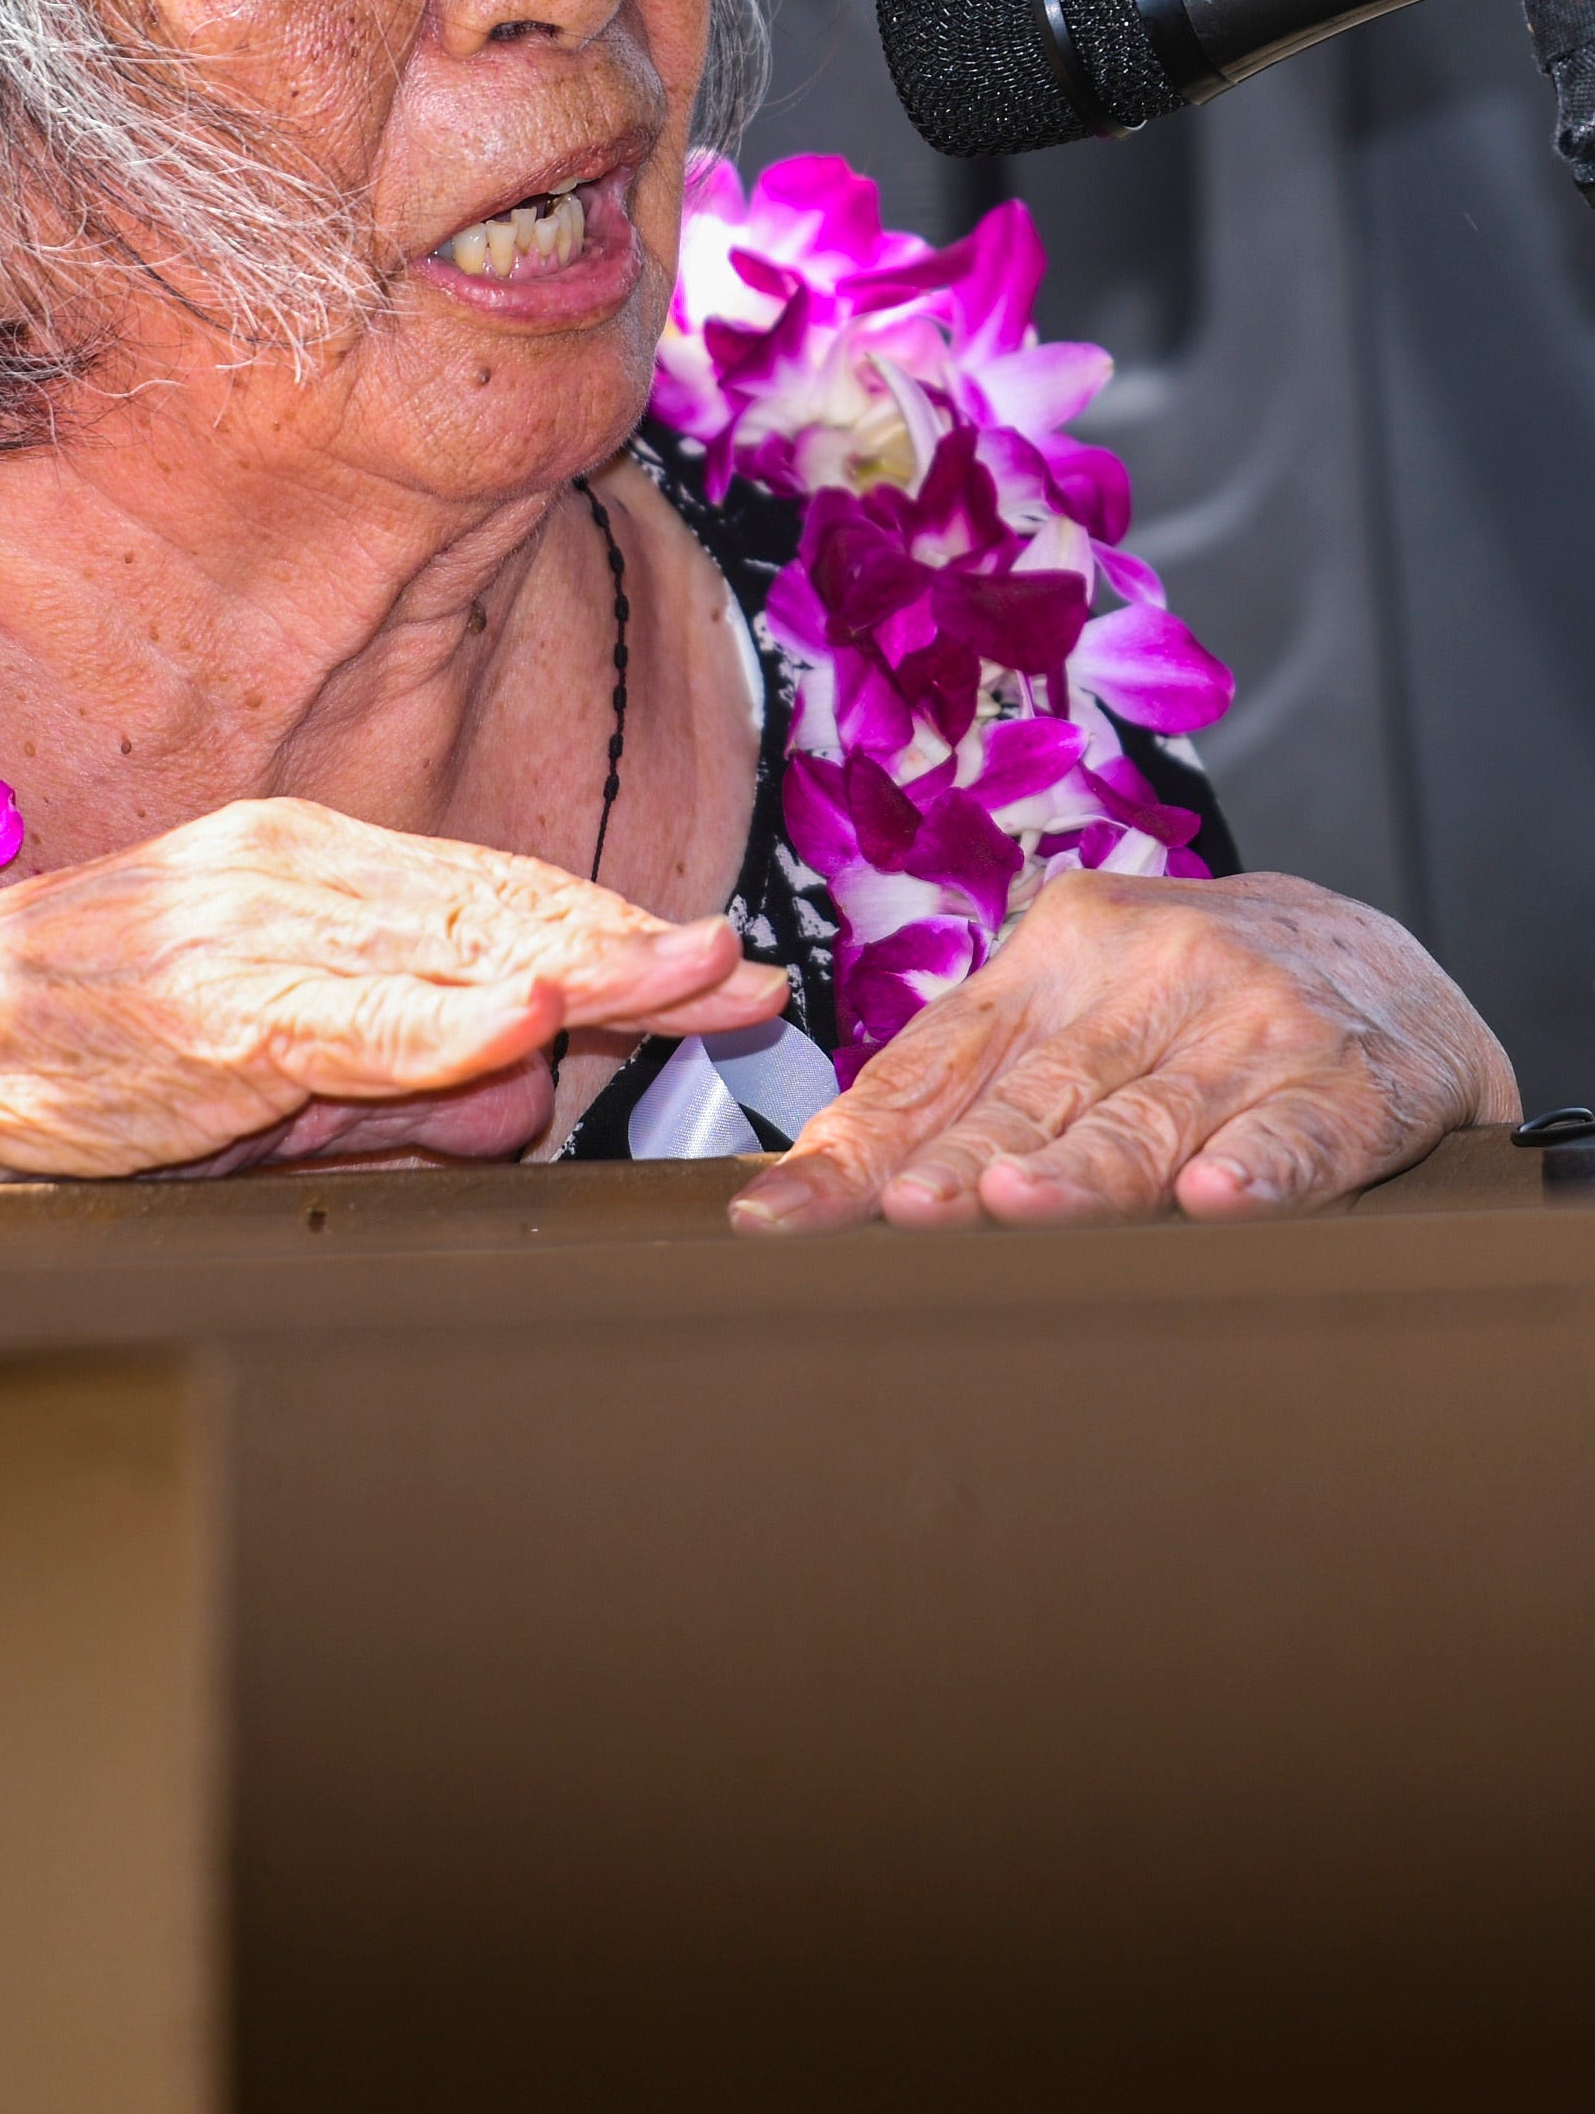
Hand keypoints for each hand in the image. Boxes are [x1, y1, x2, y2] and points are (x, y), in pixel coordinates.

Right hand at [0, 794, 789, 1193]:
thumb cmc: (81, 1078)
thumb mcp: (270, 1077)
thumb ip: (397, 1077)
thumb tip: (536, 1084)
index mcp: (297, 865)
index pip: (488, 893)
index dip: (611, 927)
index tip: (725, 963)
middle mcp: (276, 871)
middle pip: (488, 906)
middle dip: (624, 943)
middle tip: (746, 975)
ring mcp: (234, 932)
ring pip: (433, 947)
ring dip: (567, 964)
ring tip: (679, 978)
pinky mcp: (192, 1012)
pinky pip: (337, 1018)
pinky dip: (436, 1023)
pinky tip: (524, 1023)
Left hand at [728, 868, 1519, 1234]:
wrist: (1386, 962)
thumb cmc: (1193, 1003)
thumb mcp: (1076, 1008)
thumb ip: (961, 1084)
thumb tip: (813, 1178)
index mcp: (1060, 951)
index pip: (940, 1060)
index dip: (861, 1141)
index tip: (779, 1213)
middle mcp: (1153, 970)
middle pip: (1038, 1093)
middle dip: (960, 1161)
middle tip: (899, 1214)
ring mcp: (1255, 1020)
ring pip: (1150, 1117)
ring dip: (1083, 1171)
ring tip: (1014, 1207)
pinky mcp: (1353, 1080)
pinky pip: (1295, 1133)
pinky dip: (1257, 1168)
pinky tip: (1216, 1197)